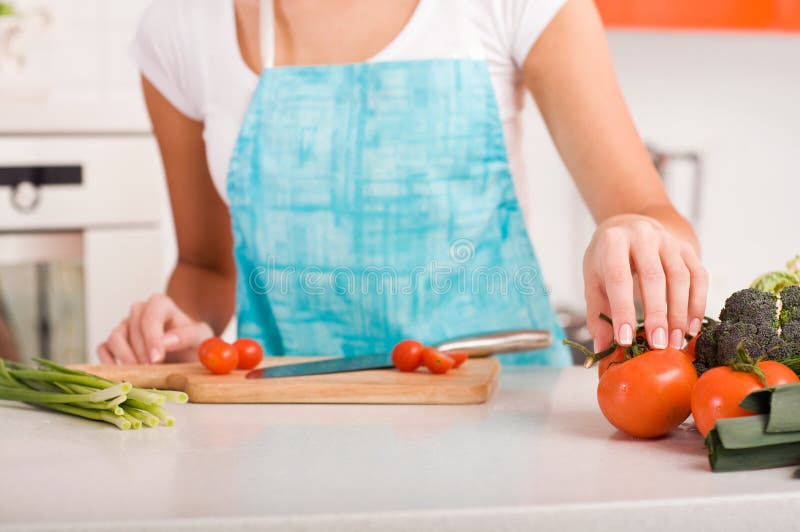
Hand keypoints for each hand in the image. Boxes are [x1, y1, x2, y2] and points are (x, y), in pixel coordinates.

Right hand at [98, 294, 212, 363]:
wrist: (186, 352)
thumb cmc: (194, 342)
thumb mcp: (200, 337)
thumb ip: (186, 336)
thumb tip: (165, 342)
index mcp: (161, 304)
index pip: (151, 315)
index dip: (152, 337)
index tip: (156, 358)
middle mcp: (139, 311)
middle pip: (132, 328)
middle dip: (142, 353)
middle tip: (152, 371)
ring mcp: (125, 325)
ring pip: (114, 338)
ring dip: (126, 358)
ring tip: (142, 374)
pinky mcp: (114, 342)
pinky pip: (103, 348)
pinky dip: (109, 362)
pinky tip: (123, 374)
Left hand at [583, 214, 707, 351]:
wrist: (629, 227)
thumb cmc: (607, 258)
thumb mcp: (593, 280)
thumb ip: (596, 313)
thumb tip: (602, 347)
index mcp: (613, 241)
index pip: (618, 277)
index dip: (622, 310)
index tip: (625, 340)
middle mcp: (643, 235)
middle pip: (654, 277)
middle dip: (657, 315)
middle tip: (658, 345)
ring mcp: (668, 240)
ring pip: (680, 277)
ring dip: (679, 313)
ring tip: (675, 341)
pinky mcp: (687, 248)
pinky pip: (698, 276)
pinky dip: (697, 304)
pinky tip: (692, 328)